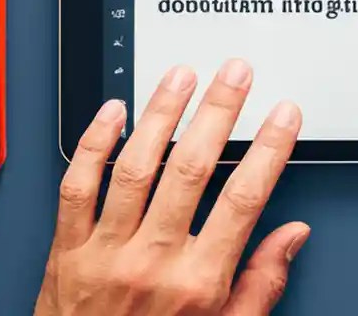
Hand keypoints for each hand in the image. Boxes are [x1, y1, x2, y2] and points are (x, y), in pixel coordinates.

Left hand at [36, 60, 307, 314]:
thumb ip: (262, 284)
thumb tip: (292, 236)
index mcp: (198, 283)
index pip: (243, 199)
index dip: (269, 149)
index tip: (283, 116)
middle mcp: (152, 262)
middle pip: (192, 169)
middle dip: (219, 111)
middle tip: (236, 73)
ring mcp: (105, 254)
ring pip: (135, 167)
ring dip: (161, 113)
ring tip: (181, 76)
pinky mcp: (65, 253)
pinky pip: (76, 187)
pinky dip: (92, 145)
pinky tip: (112, 112)